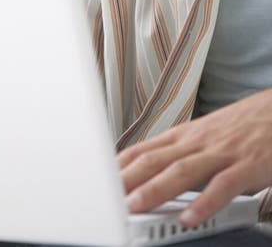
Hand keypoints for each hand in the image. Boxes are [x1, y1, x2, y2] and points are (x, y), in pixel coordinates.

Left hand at [120, 89, 271, 225]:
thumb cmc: (242, 127)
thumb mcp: (204, 135)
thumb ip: (180, 153)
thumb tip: (151, 171)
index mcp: (185, 136)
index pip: (143, 151)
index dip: (119, 167)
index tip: (97, 183)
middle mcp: (197, 141)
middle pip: (155, 160)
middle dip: (127, 180)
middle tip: (105, 198)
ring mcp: (221, 152)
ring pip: (183, 171)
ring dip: (156, 189)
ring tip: (135, 206)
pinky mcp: (247, 165)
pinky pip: (224, 185)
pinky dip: (206, 202)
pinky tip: (191, 216)